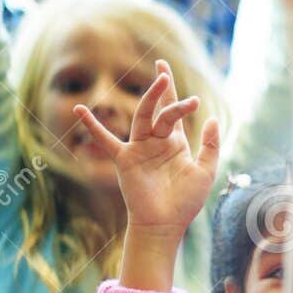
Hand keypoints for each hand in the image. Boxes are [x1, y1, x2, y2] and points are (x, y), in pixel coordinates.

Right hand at [73, 61, 220, 235]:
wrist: (166, 223)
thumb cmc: (186, 200)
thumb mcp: (206, 171)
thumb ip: (211, 145)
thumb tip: (212, 119)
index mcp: (175, 143)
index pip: (172, 110)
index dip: (171, 91)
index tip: (165, 68)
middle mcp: (156, 141)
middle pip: (158, 109)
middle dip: (162, 90)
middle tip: (165, 72)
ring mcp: (139, 148)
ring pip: (143, 117)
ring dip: (150, 99)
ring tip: (160, 81)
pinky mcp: (125, 159)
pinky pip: (106, 140)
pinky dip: (92, 126)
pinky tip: (80, 110)